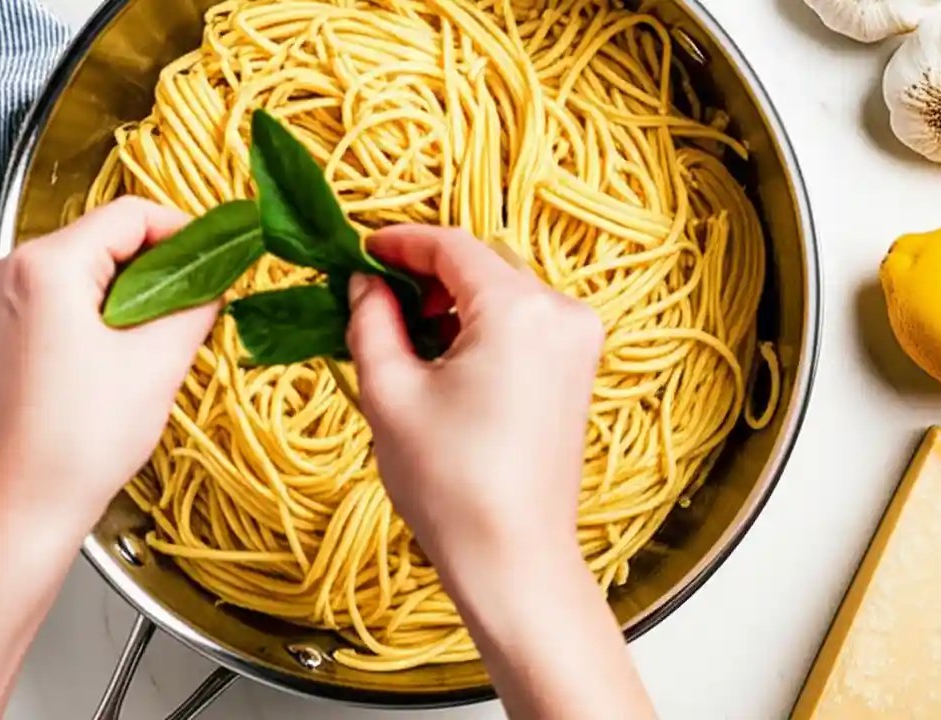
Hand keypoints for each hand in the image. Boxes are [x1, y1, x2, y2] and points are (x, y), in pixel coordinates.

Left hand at [0, 197, 216, 531]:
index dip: (186, 230)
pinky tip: (130, 348)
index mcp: (46, 265)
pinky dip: (105, 309)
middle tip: (204, 299)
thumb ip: (197, 304)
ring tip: (169, 331)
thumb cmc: (87, 436)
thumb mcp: (160, 361)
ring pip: (87, 267)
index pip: (130, 214)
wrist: (26, 507)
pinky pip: (65, 296)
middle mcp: (10, 268)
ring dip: (136, 289)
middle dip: (161, 264)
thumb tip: (219, 279)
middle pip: (105, 237)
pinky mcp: (2, 330)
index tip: (224, 257)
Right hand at [347, 226, 652, 718]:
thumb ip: (371, 320)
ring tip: (408, 342)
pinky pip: (525, 323)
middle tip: (376, 303)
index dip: (401, 242)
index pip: (452, 245)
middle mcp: (561, 313)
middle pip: (482, 265)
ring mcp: (578, 342)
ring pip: (503, 293)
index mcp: (518, 309)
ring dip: (455, 304)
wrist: (514, 558)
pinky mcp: (578, 370)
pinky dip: (484, 328)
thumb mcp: (390, 392)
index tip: (363, 251)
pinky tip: (447, 362)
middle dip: (427, 277)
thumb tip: (365, 283)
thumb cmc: (451, 484)